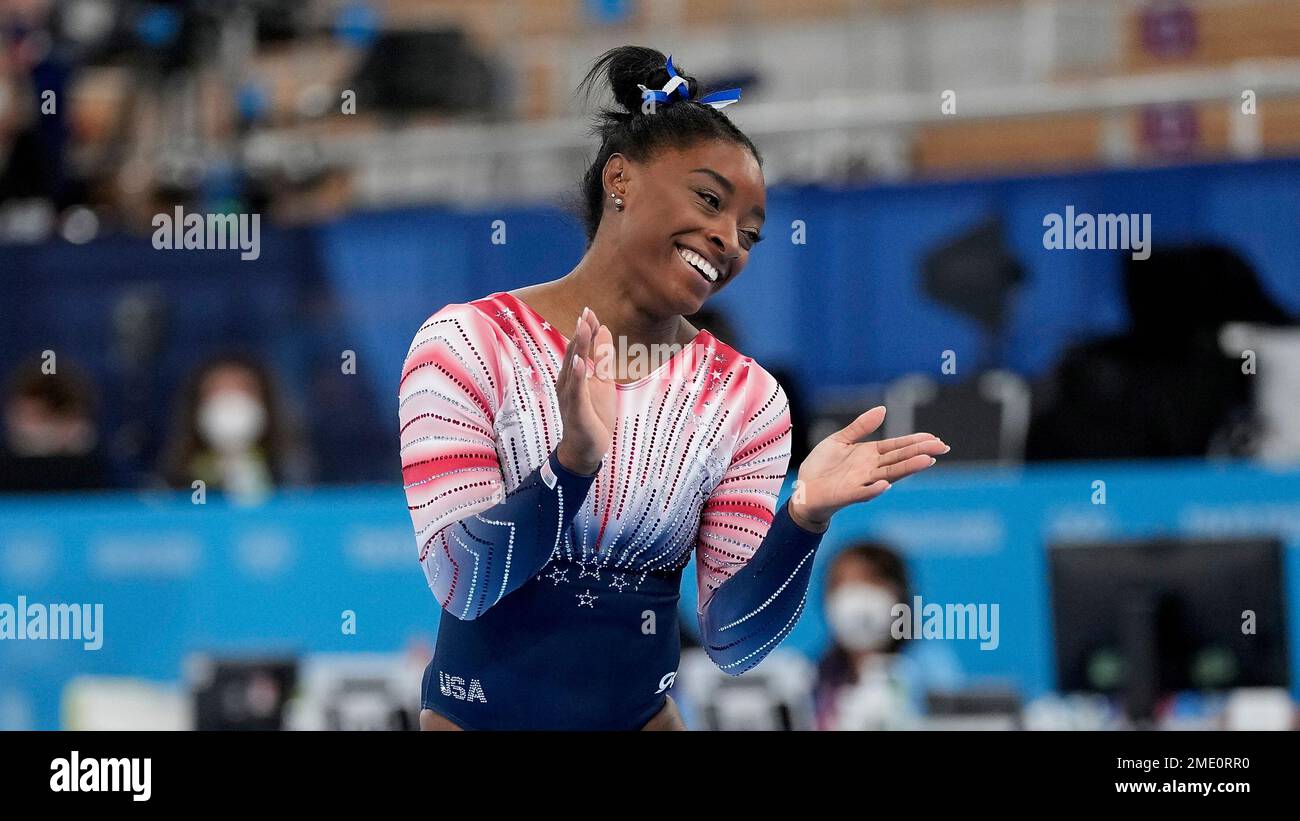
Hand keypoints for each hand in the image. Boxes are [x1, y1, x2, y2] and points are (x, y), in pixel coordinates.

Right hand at [555, 306, 615, 474]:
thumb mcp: (603, 382)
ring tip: (583, 327)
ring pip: (573, 368)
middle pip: (573, 353)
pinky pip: (576, 391)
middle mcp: (567, 383)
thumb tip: (604, 330)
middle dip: (581, 333)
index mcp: (573, 375)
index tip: (591, 311)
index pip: (579, 347)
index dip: (586, 330)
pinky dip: (577, 376)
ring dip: (578, 347)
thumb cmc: (593, 415)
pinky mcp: (576, 410)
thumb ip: (603, 358)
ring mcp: (570, 397)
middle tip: (586, 312)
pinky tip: (580, 362)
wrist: (586, 449)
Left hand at [789, 406, 947, 530]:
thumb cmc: (822, 466)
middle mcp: (870, 468)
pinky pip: (863, 492)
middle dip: (920, 452)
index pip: (897, 446)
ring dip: (907, 468)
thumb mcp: (840, 440)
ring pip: (889, 474)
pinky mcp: (848, 494)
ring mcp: (861, 482)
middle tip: (942, 447)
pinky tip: (886, 484)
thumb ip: (860, 426)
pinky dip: (874, 489)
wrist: (804, 488)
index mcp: (870, 454)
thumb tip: (882, 410)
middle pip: (899, 459)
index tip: (935, 438)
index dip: (915, 442)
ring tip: (927, 461)